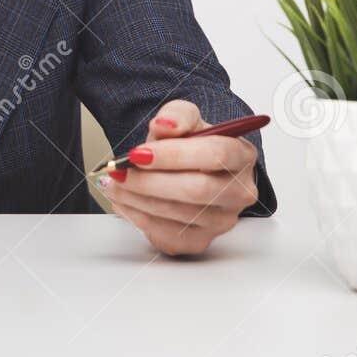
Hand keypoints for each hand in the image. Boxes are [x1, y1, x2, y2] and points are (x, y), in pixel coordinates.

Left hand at [96, 99, 259, 255]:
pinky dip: (137, 216)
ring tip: (114, 182)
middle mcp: (239, 192)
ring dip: (137, 198)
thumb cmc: (188, 146)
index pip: (216, 155)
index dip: (174, 155)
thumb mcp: (184, 119)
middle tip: (119, 171)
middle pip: (197, 190)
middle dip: (150, 181)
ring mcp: (221, 221)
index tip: (138, 154)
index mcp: (242, 156)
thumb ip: (177, 115)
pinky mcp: (199, 241)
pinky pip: (166, 234)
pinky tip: (124, 199)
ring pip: (178, 213)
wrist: (185, 171)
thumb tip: (165, 125)